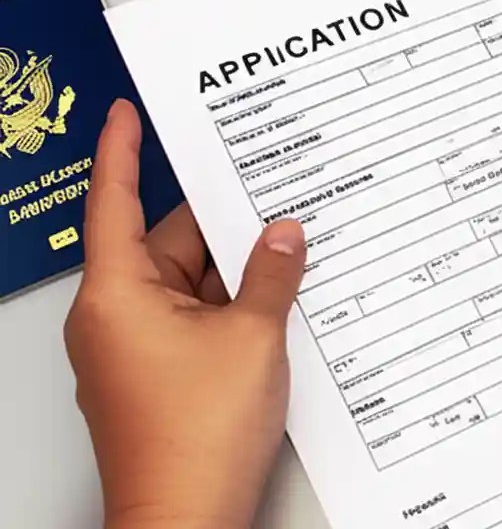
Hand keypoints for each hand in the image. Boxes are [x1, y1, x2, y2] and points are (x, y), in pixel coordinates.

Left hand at [65, 100, 305, 528]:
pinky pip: (195, 318)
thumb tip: (283, 234)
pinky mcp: (160, 375)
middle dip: (221, 223)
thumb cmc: (197, 439)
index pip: (114, 201)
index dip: (121, 151)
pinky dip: (231, 304)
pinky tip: (274, 299)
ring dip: (234, 269)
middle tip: (269, 188)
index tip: (123, 112)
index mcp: (117, 294)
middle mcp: (116, 317)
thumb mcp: (252, 337)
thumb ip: (271, 274)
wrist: (187, 519)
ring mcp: (136, 349)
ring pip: (188, 283)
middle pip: (167, 244)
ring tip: (287, 250)